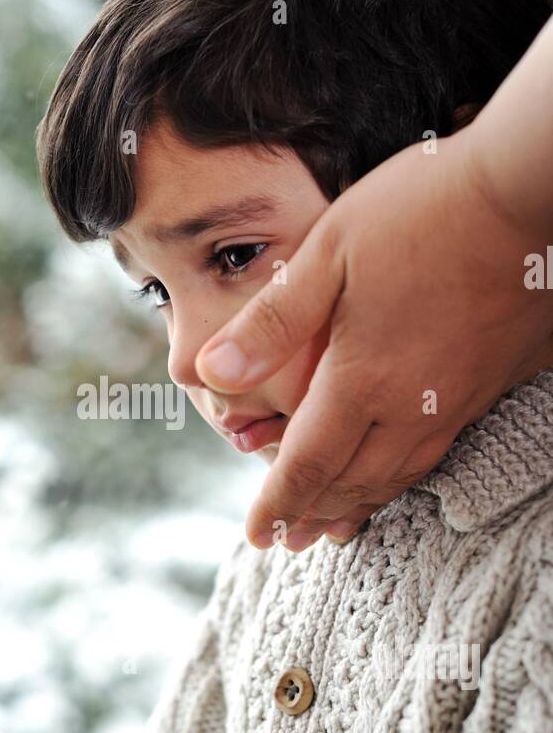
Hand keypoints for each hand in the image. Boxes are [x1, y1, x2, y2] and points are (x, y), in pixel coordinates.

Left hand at [195, 124, 552, 548]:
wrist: (525, 191)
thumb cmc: (421, 210)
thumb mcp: (328, 252)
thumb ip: (271, 322)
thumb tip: (210, 374)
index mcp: (362, 378)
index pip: (308, 465)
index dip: (278, 505)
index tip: (257, 537)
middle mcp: (412, 405)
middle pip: (354, 482)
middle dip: (315, 515)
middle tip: (288, 541)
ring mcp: (457, 399)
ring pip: (399, 475)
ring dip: (359, 504)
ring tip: (335, 526)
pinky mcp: (490, 383)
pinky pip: (437, 452)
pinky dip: (402, 477)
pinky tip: (397, 473)